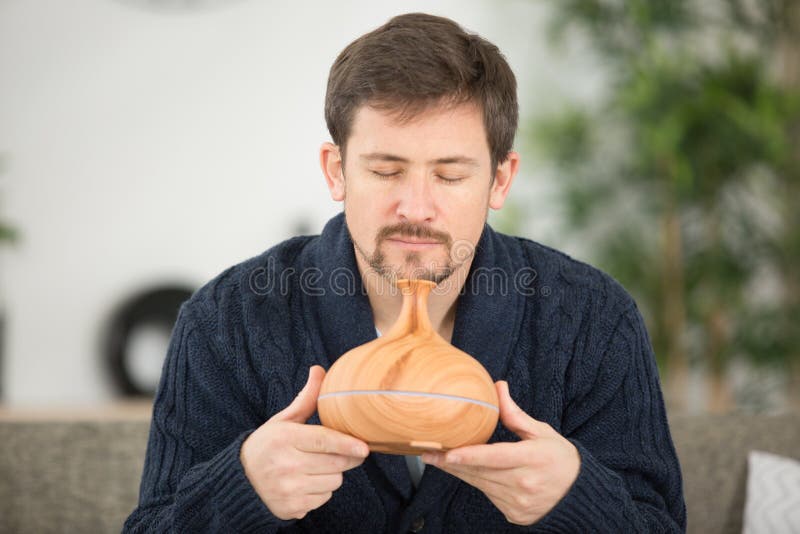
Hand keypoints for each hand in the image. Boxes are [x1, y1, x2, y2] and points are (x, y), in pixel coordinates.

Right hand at [240, 365, 368, 519]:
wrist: (240, 480)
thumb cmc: (267, 445)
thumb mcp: (283, 421)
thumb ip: (306, 399)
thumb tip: (319, 370)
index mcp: (284, 438)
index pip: (322, 441)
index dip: (346, 444)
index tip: (364, 448)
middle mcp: (286, 465)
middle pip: (335, 463)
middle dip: (346, 457)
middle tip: (344, 451)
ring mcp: (288, 489)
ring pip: (334, 482)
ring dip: (333, 474)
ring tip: (315, 466)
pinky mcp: (292, 508)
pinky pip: (324, 498)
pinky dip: (321, 490)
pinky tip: (307, 482)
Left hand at [421, 381, 579, 525]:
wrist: (579, 494)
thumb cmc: (560, 458)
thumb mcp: (542, 432)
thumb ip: (514, 414)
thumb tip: (498, 387)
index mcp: (533, 459)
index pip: (495, 457)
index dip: (470, 456)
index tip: (448, 453)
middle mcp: (524, 483)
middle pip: (480, 472)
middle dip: (451, 462)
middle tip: (428, 452)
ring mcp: (519, 502)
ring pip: (479, 484)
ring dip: (459, 471)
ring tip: (438, 458)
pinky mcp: (514, 513)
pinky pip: (488, 495)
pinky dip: (477, 482)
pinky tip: (467, 471)